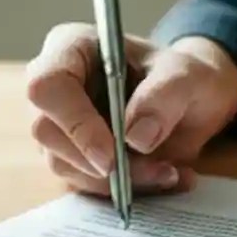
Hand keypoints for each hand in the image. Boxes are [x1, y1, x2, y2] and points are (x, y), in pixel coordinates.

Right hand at [25, 24, 236, 195]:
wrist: (190, 102)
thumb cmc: (182, 77)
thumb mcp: (189, 76)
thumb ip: (165, 96)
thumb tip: (136, 136)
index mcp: (72, 48)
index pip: (48, 85)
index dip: (74, 123)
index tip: (111, 155)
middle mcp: (54, 86)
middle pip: (46, 132)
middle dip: (98, 161)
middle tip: (155, 168)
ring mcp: (57, 124)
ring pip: (63, 164)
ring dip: (116, 180)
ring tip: (168, 171)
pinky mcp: (69, 156)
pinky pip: (82, 182)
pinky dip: (122, 188)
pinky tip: (160, 176)